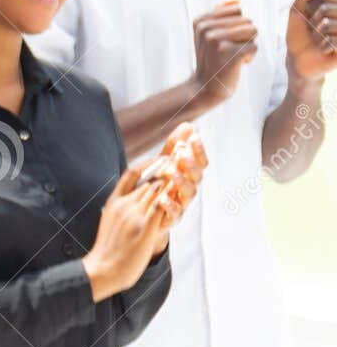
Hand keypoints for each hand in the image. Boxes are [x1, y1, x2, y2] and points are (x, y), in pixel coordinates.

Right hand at [83, 123, 204, 302]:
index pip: (132, 174)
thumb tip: (131, 199)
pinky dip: (172, 193)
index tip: (164, 153)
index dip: (150, 162)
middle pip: (149, 177)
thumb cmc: (108, 249)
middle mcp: (125, 204)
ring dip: (173, 172)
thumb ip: (122, 207)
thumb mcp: (110, 220)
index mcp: (115, 201)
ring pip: (157, 188)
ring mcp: (134, 215)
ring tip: (187, 157)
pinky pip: (161, 206)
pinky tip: (183, 184)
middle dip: (167, 161)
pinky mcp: (144, 227)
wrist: (102, 269)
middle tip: (185, 146)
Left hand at [132, 122, 208, 255]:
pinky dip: (170, 205)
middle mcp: (188, 189)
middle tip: (181, 153)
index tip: (195, 137)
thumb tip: (188, 125)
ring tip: (170, 171)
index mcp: (188, 176)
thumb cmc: (159, 188)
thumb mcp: (164, 165)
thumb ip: (173, 147)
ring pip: (189, 193)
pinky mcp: (171, 220)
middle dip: (190, 164)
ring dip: (181, 181)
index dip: (199, 150)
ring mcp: (182, 205)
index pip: (199, 162)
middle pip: (196, 176)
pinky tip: (163, 198)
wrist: (146, 221)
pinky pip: (175, 214)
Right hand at [190, 0, 258, 107]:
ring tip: (232, 55)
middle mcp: (206, 29)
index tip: (223, 40)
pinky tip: (236, 65)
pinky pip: (255, 46)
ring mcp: (217, 41)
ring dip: (248, 45)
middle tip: (228, 51)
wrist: (205, 87)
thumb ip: (220, 15)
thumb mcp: (209, 34)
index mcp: (200, 21)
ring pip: (253, 31)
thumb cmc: (213, 59)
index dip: (236, 25)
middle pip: (246, 20)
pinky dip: (249, 57)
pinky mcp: (230, 54)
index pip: (237, 10)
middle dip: (244, 36)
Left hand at [287, 0, 336, 81]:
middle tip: (313, 32)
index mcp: (334, 8)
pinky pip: (335, 40)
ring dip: (317, 35)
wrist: (298, 61)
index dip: (310, 6)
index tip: (307, 17)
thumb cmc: (298, 37)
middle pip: (327, 10)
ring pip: (331, 25)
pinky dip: (324, 45)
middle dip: (312, 21)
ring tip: (318, 42)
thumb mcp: (296, 14)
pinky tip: (324, 50)